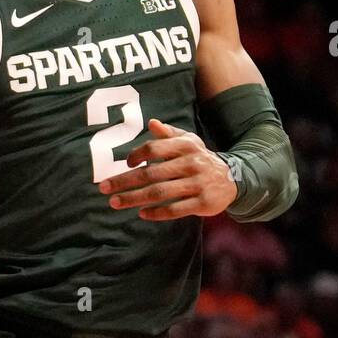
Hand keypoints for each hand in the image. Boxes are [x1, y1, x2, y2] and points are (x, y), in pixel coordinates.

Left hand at [99, 119, 237, 220]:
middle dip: (125, 181)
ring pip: (160, 192)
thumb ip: (169, 134)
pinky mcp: (203, 203)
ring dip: (134, 198)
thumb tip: (151, 123)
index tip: (126, 164)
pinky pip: (176, 209)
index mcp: (186, 146)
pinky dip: (157, 213)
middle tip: (104, 188)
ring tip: (115, 203)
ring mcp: (197, 184)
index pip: (155, 148)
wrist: (233, 179)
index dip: (137, 155)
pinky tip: (142, 214)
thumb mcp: (189, 142)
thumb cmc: (201, 159)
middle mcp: (191, 163)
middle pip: (151, 173)